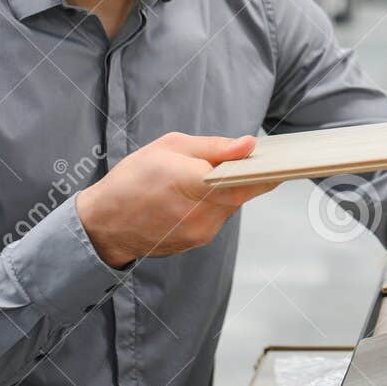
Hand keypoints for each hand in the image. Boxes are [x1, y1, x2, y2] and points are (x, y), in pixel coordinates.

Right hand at [75, 132, 279, 266]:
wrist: (104, 225)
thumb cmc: (132, 179)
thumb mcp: (168, 147)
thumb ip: (213, 147)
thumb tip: (249, 144)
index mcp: (191, 184)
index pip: (242, 180)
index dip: (266, 171)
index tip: (282, 160)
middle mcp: (200, 214)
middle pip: (242, 192)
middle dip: (246, 175)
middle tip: (248, 158)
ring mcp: (201, 232)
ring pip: (231, 204)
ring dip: (226, 189)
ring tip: (203, 176)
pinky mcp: (199, 241)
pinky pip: (218, 216)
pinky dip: (214, 203)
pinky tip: (194, 195)